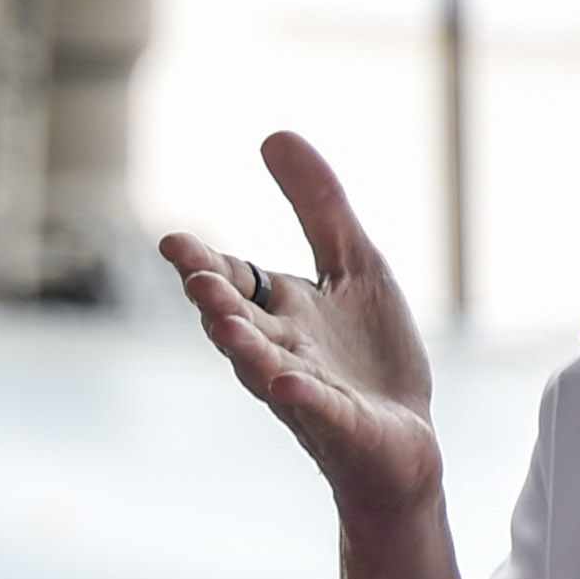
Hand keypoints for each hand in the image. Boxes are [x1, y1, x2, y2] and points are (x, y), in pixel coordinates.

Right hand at [162, 134, 443, 527]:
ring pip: (265, 368)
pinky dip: (303, 398)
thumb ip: (317, 205)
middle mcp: (281, 351)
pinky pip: (318, 411)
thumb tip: (272, 133)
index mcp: (279, 312)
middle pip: (238, 323)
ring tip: (224, 325)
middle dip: (216, 304)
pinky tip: (291, 382)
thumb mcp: (354, 264)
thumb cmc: (370, 359)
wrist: (404, 445)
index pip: (233, 281)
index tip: (175, 243)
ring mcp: (307, 392)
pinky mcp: (342, 426)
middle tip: (195, 279)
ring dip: (244, 348)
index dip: (205, 264)